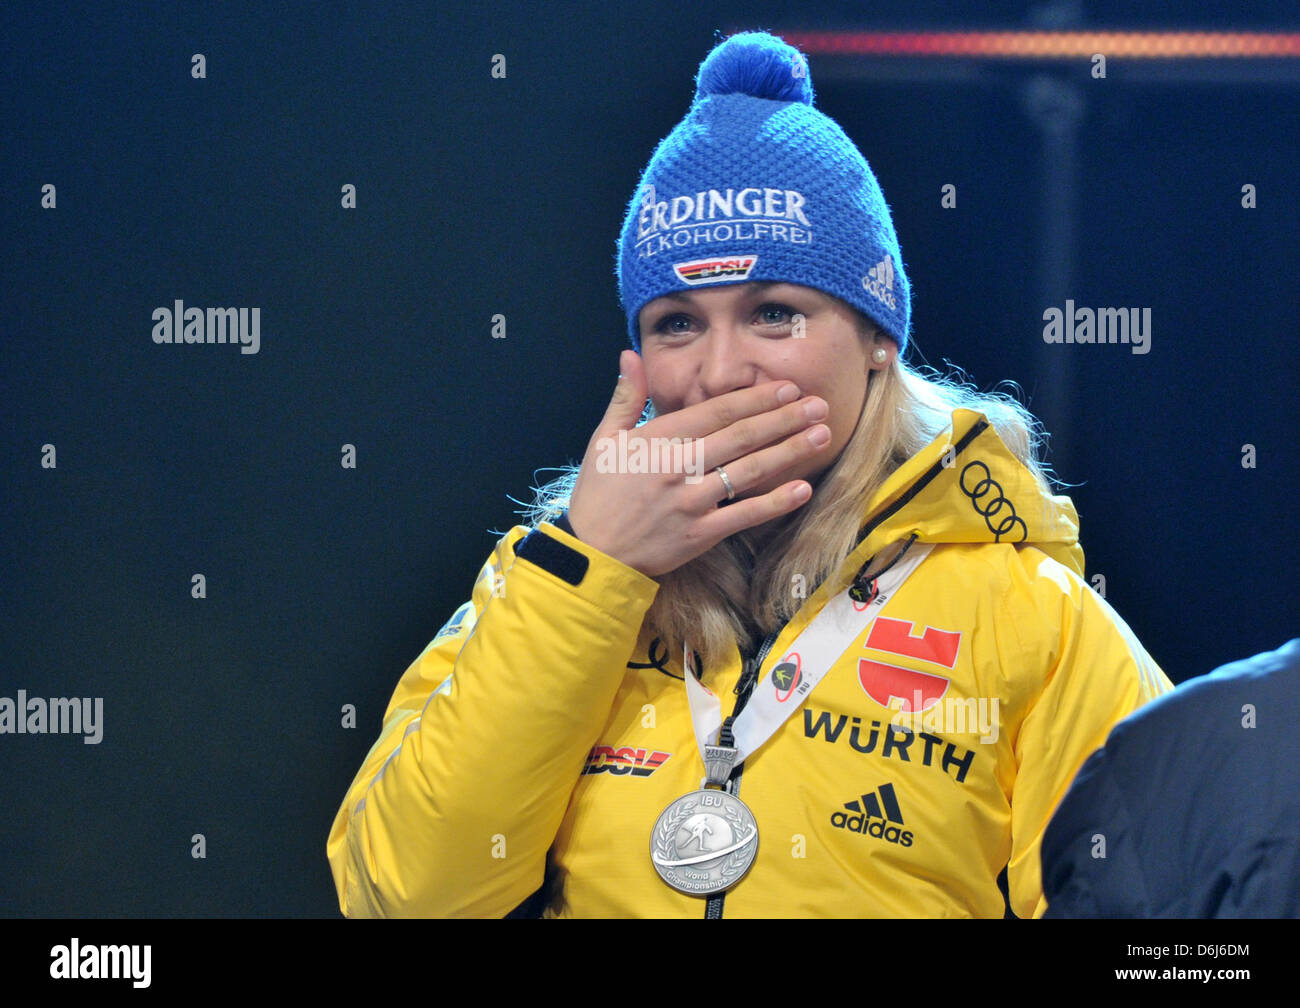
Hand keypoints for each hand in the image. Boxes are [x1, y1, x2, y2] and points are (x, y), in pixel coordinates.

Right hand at [566, 349, 830, 576]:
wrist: (592, 553)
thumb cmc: (599, 494)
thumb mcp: (604, 440)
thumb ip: (626, 397)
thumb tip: (631, 355)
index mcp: (657, 440)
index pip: (715, 412)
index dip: (754, 399)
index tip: (787, 388)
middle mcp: (678, 468)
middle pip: (741, 437)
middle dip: (783, 419)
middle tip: (819, 405)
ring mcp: (691, 502)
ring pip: (748, 472)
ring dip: (789, 452)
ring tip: (822, 436)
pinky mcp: (700, 534)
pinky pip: (744, 514)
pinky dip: (775, 502)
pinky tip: (802, 488)